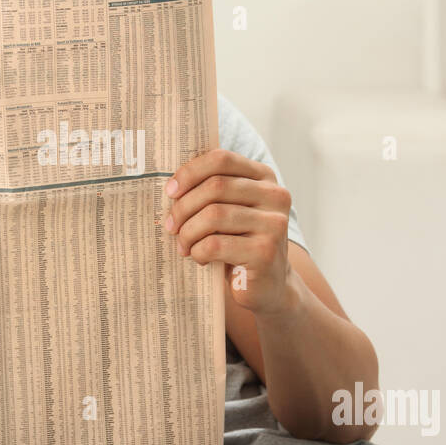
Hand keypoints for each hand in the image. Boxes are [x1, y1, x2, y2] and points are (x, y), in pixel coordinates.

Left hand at [162, 149, 294, 314]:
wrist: (268, 285)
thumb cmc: (239, 242)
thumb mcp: (230, 209)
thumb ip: (212, 190)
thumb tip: (171, 184)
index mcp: (264, 177)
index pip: (222, 159)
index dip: (190, 172)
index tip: (170, 191)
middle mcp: (275, 196)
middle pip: (215, 187)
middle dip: (184, 207)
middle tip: (171, 226)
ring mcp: (274, 224)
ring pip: (213, 215)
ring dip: (188, 232)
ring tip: (183, 245)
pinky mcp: (265, 252)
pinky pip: (216, 244)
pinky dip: (198, 252)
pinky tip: (200, 258)